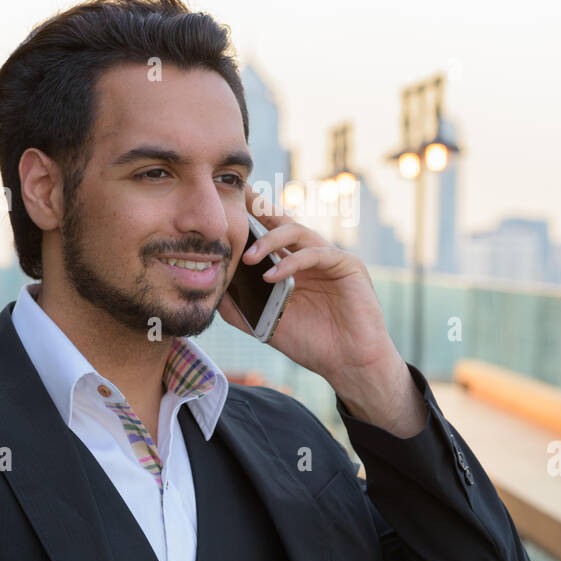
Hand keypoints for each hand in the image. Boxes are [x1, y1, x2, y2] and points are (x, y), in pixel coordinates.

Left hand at [216, 183, 399, 391]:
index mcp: (292, 265)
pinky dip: (291, 263)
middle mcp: (310, 256)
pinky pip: (315, 253)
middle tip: (237, 197)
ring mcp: (329, 257)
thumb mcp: (267, 324)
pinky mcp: (347, 265)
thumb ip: (240, 308)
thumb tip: (211, 290)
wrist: (348, 363)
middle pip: (282, 220)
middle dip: (259, 207)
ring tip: (248, 257)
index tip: (228, 202)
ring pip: (297, 231)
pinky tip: (271, 277)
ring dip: (269, 241)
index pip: (269, 232)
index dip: (250, 216)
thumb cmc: (312, 344)